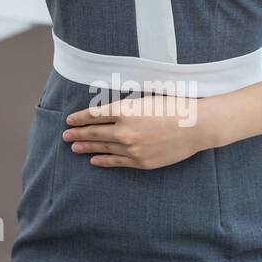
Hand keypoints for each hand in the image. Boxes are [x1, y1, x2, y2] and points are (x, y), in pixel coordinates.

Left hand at [62, 92, 212, 168]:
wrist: (196, 126)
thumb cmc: (172, 107)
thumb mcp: (143, 100)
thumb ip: (124, 108)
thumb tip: (105, 113)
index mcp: (124, 110)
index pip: (94, 114)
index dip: (79, 118)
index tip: (69, 120)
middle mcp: (125, 130)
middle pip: (94, 132)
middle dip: (78, 134)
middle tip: (65, 136)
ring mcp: (132, 148)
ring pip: (103, 148)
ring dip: (86, 147)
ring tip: (74, 147)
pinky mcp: (141, 161)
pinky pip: (116, 161)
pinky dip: (103, 160)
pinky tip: (93, 160)